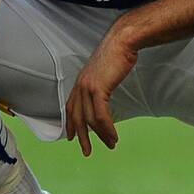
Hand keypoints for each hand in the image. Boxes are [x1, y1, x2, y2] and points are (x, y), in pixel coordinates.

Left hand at [65, 27, 136, 155]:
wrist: (123, 41)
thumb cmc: (118, 53)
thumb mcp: (105, 71)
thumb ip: (101, 83)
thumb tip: (104, 93)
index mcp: (80, 82)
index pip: (70, 108)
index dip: (70, 124)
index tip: (72, 138)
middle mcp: (80, 86)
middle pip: (77, 118)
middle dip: (82, 137)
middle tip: (87, 151)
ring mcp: (87, 88)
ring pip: (90, 120)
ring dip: (101, 135)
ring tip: (110, 144)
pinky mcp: (98, 89)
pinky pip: (101, 115)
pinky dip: (107, 128)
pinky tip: (113, 135)